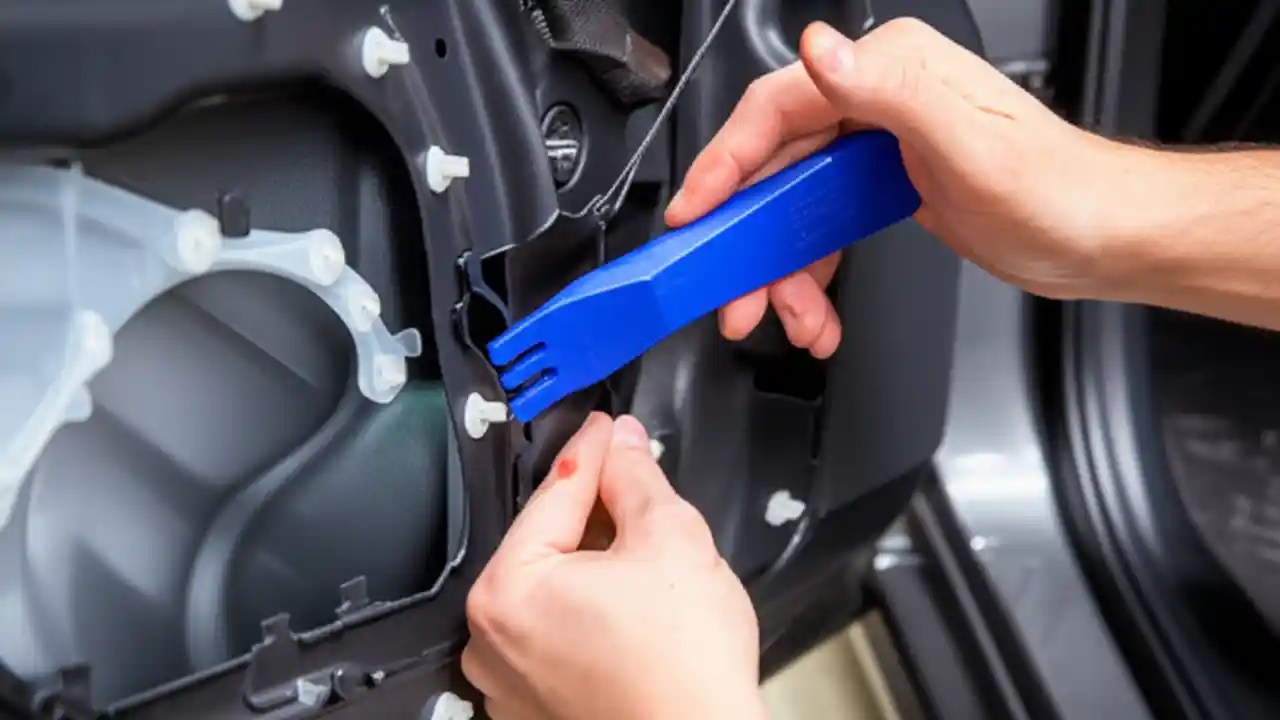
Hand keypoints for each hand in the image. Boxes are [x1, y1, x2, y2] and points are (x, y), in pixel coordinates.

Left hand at [462, 414, 765, 719]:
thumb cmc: (684, 667)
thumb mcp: (669, 539)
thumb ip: (636, 480)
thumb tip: (622, 447)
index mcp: (507, 591)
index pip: (554, 495)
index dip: (592, 452)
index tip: (610, 429)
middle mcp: (491, 642)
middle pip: (547, 545)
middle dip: (593, 512)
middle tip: (636, 482)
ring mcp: (510, 684)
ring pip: (553, 593)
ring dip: (592, 564)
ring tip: (646, 555)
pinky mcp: (538, 712)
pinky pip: (557, 638)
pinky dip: (589, 614)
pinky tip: (634, 610)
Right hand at [668, 19, 1139, 354]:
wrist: (1102, 236)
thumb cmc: (1056, 191)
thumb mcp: (965, 143)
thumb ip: (886, 92)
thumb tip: (817, 50)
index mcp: (888, 72)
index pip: (774, 110)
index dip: (724, 164)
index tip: (695, 214)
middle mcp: (877, 98)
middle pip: (776, 168)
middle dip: (750, 241)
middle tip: (735, 293)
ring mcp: (879, 143)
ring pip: (793, 207)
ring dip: (780, 271)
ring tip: (788, 318)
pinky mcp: (884, 184)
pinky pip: (822, 227)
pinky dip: (811, 274)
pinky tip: (817, 310)